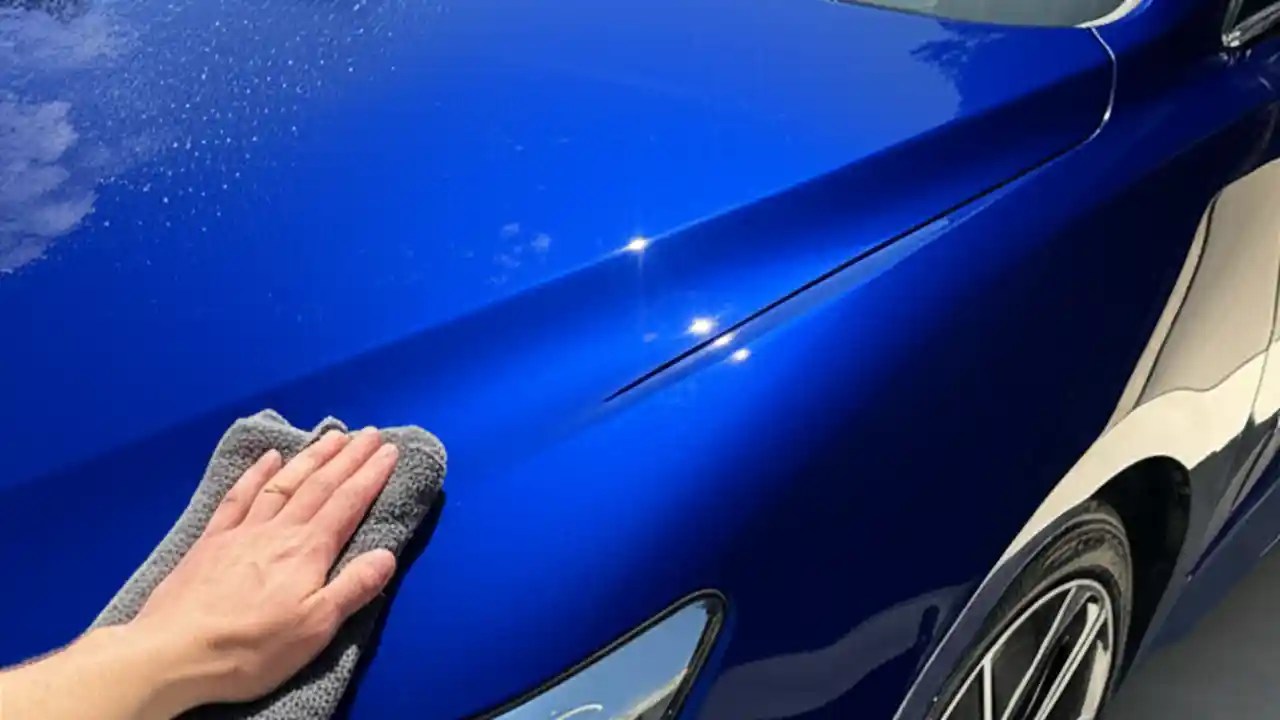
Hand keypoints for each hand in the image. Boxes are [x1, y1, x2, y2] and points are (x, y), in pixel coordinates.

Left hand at [130, 427, 400, 711]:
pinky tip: (269, 458)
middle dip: (349, 458)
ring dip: (312, 457)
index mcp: (307, 551)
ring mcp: (242, 532)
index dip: (371, 475)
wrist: (173, 652)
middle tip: (371, 433)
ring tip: (332, 436)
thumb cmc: (251, 648)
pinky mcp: (211, 541)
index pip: (348, 503)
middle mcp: (278, 531)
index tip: (390, 450)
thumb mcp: (315, 627)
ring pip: (285, 483)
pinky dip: (257, 474)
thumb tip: (388, 555)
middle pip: (320, 485)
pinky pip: (239, 497)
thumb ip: (354, 588)